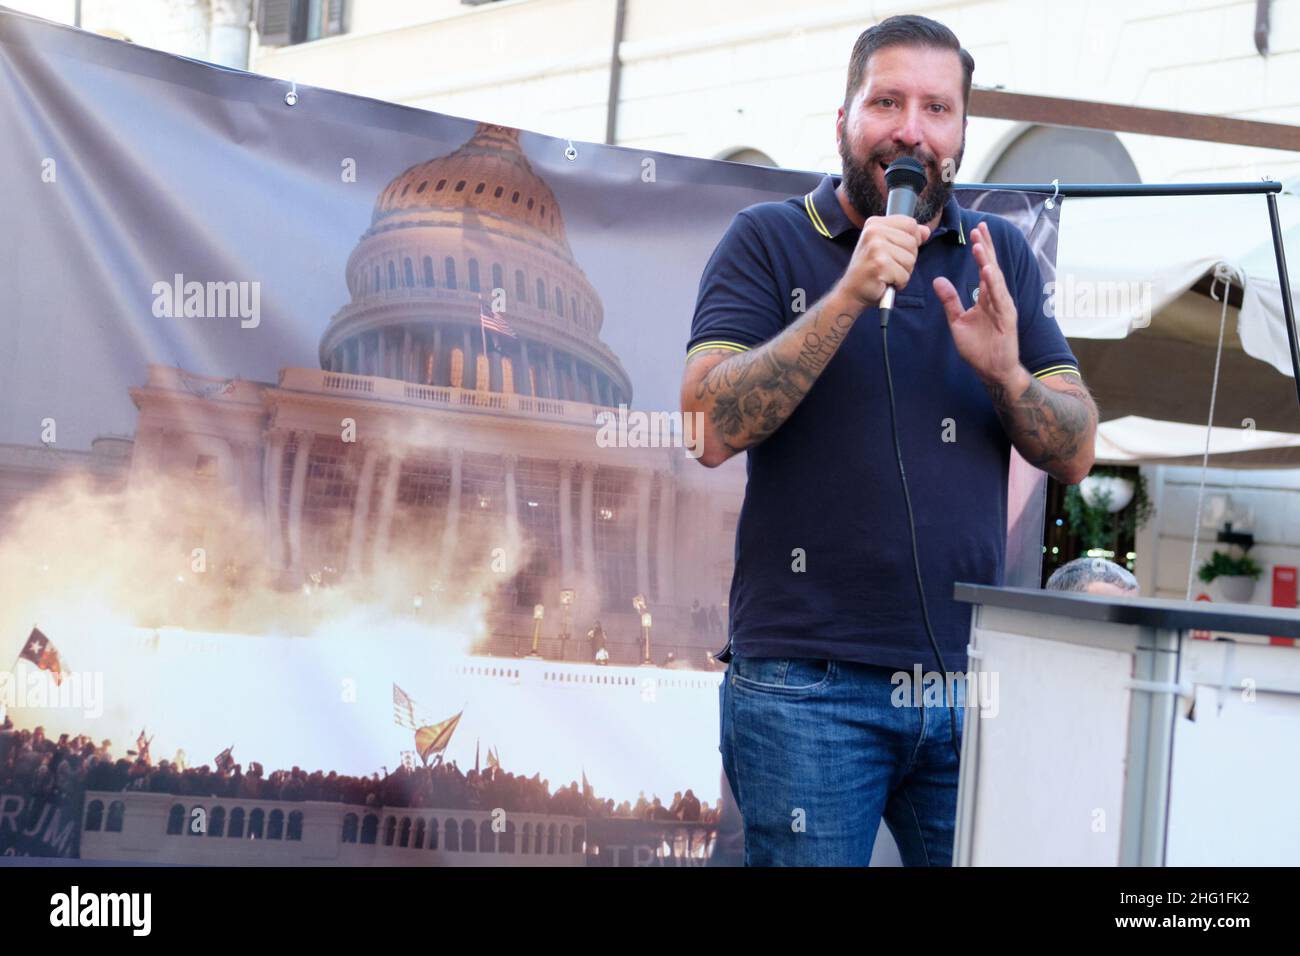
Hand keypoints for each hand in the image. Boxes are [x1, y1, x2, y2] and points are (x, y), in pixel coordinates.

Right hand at [838, 214, 930, 310]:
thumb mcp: (887, 247)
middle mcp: (873, 231)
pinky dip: (898, 283)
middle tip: (888, 266)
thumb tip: (926, 231)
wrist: (851, 292)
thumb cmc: (870, 271)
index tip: (896, 251)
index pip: (910, 224)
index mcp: (875, 223)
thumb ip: (907, 236)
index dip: (912, 240)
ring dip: (903, 272)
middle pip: (913, 242)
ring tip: (886, 274)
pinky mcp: (880, 264)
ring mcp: (876, 247)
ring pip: (911, 259)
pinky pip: (905, 275)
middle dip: (907, 259)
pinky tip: (884, 282)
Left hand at [934, 221, 1020, 385]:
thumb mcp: (957, 321)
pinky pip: (999, 298)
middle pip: (992, 267)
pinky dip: (994, 284)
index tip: (975, 232)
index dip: (980, 250)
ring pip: (995, 279)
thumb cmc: (978, 348)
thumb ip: (950, 301)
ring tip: (979, 245)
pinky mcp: (1007, 318)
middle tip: (980, 228)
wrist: (992, 370)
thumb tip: (938, 280)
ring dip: (987, 261)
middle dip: (986, 247)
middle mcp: (997, 298)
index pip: (984, 268)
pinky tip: (988, 271)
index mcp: (987, 297)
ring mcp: (1004, 307)